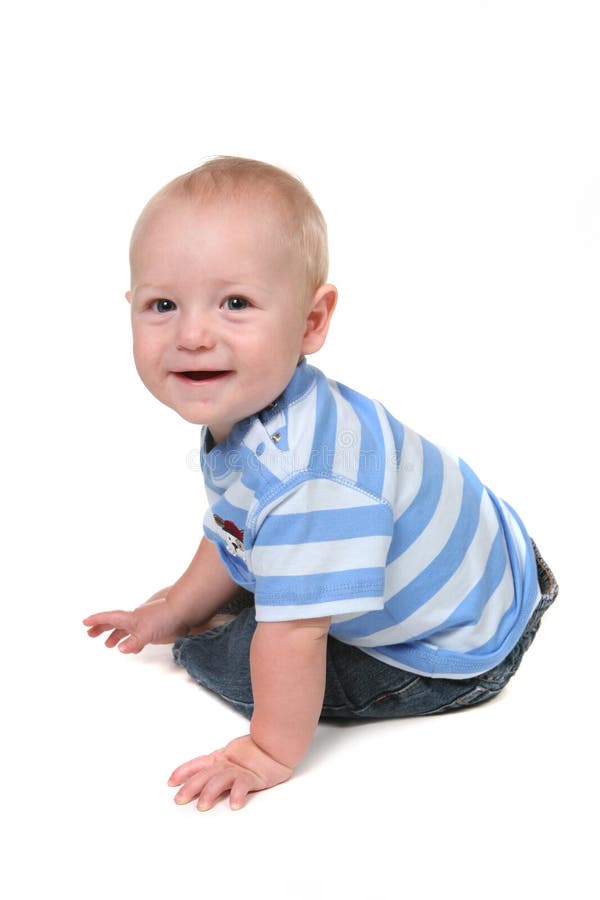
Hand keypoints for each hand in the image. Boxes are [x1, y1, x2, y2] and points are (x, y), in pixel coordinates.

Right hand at [83, 588, 189, 653]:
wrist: (185, 613)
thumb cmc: (165, 618)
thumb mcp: (147, 632)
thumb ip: (134, 641)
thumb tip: (120, 649)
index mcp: (131, 618)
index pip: (110, 618)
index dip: (97, 620)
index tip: (85, 623)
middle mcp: (136, 620)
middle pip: (115, 623)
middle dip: (102, 629)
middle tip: (90, 635)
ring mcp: (145, 625)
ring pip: (126, 630)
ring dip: (116, 636)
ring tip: (109, 645)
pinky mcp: (155, 631)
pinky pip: (138, 637)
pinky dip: (132, 643)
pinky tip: (132, 649)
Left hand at [168, 735, 293, 810]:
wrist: (275, 745)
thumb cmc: (252, 754)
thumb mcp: (227, 757)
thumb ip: (213, 766)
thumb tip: (193, 780)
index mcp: (218, 759)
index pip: (197, 764)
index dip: (183, 772)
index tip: (171, 782)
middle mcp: (225, 765)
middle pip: (204, 775)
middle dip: (190, 787)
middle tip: (179, 800)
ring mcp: (238, 771)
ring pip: (220, 781)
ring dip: (210, 793)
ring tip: (202, 806)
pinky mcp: (252, 777)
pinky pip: (243, 786)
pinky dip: (238, 795)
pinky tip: (234, 805)